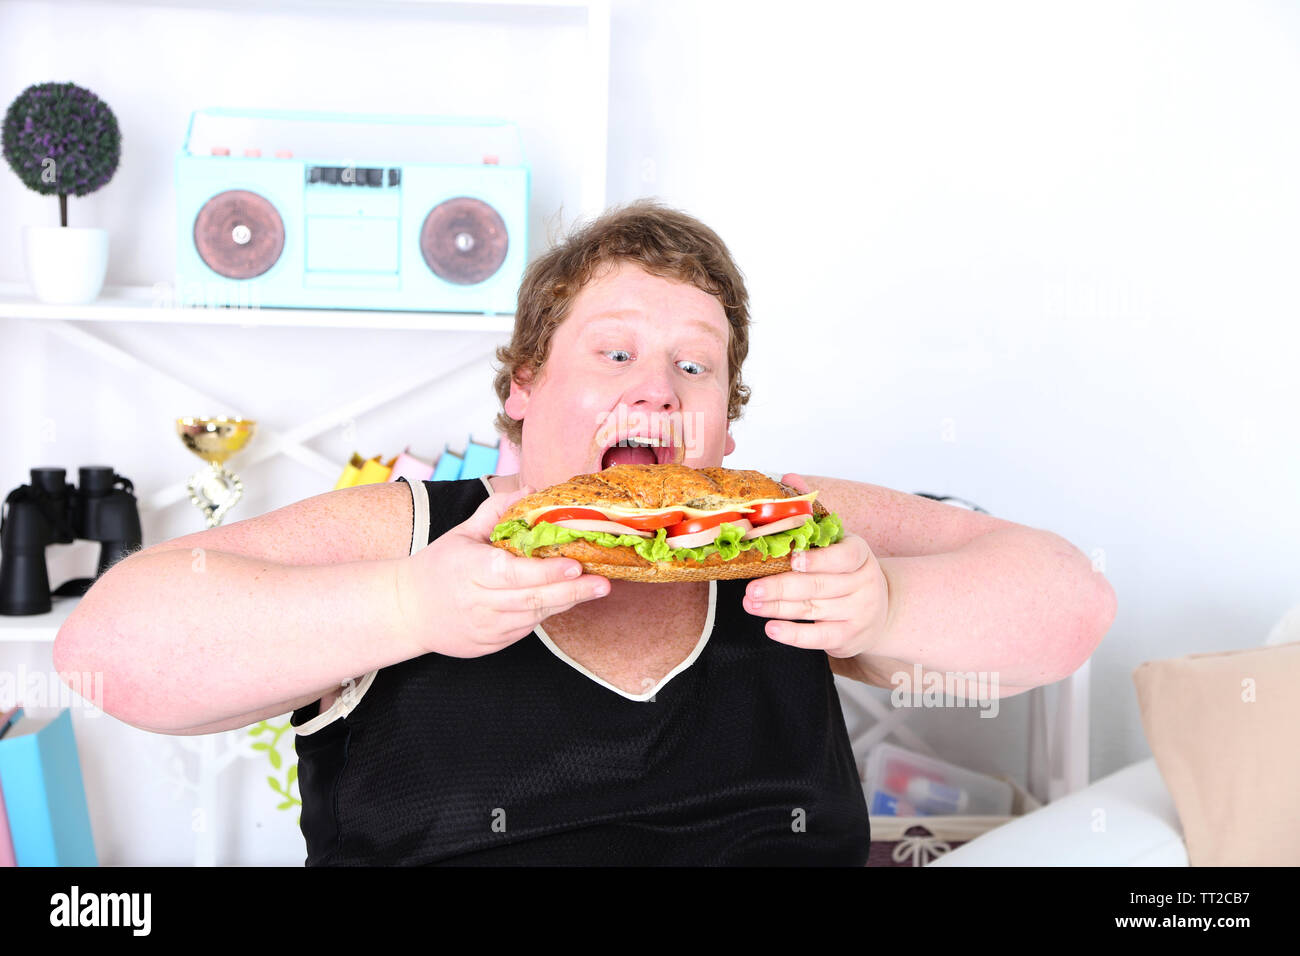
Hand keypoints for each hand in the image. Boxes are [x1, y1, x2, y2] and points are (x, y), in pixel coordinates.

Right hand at [398, 484, 609, 656]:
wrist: (407, 611)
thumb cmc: (438, 567)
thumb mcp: (461, 533)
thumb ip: (496, 511)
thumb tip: (529, 490)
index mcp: (470, 569)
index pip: (513, 572)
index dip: (547, 572)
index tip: (576, 565)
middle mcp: (478, 601)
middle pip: (531, 598)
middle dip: (571, 591)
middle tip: (603, 582)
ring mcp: (485, 627)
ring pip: (533, 615)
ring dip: (565, 602)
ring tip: (595, 588)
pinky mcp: (490, 644)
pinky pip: (525, 629)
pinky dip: (545, 613)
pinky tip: (564, 599)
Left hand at [741, 472, 890, 657]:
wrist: (881, 609)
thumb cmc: (848, 571)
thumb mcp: (837, 541)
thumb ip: (811, 511)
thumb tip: (788, 477)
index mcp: (859, 554)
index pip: (843, 556)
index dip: (818, 559)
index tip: (793, 559)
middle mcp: (863, 583)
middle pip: (817, 586)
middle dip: (780, 587)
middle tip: (751, 588)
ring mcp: (857, 612)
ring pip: (811, 610)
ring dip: (777, 608)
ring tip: (750, 603)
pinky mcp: (848, 637)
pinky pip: (817, 637)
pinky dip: (792, 634)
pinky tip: (771, 628)